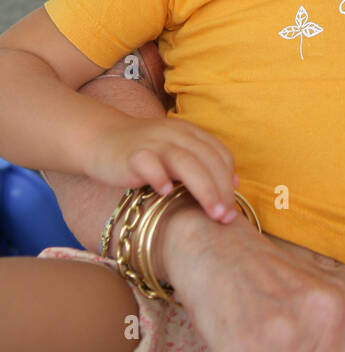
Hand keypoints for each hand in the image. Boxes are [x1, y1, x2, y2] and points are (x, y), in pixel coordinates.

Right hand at [82, 116, 237, 223]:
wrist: (101, 138)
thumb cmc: (145, 153)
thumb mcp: (178, 152)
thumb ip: (204, 164)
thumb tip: (236, 183)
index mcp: (190, 133)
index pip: (219, 154)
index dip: (229, 181)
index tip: (232, 208)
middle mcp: (175, 134)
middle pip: (207, 159)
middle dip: (221, 189)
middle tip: (227, 218)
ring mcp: (152, 143)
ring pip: (185, 161)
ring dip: (203, 188)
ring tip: (212, 213)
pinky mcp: (130, 154)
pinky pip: (148, 162)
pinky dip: (159, 176)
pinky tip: (166, 193)